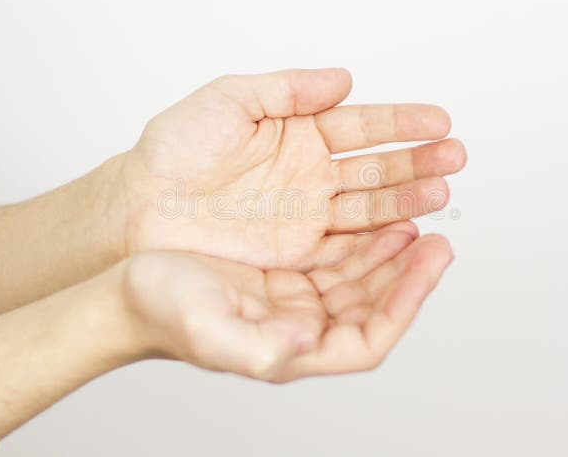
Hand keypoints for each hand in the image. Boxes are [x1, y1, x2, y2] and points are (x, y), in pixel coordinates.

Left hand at [119, 68, 465, 269]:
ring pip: (369, 207)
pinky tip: (407, 230)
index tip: (439, 121)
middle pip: (375, 168)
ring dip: (407, 199)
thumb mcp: (227, 102)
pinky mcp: (296, 250)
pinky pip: (345, 244)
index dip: (401, 123)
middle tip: (454, 157)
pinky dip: (377, 239)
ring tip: (441, 192)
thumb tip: (344, 78)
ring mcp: (306, 214)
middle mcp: (309, 174)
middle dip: (416, 162)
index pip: (361, 126)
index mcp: (297, 133)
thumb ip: (286, 90)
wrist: (138, 211)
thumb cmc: (173, 152)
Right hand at [121, 221, 452, 382]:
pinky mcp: (284, 271)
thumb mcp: (207, 332)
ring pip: (360, 277)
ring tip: (418, 218)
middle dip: (409, 273)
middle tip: (439, 236)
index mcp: (291, 350)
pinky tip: (377, 218)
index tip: (430, 263)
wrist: (128, 289)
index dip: (405, 304)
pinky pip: (337, 255)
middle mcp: (301, 326)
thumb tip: (308, 338)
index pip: (367, 339)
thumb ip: (257, 346)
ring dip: (391, 251)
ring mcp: (294, 298)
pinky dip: (361, 238)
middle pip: (373, 305)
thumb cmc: (160, 312)